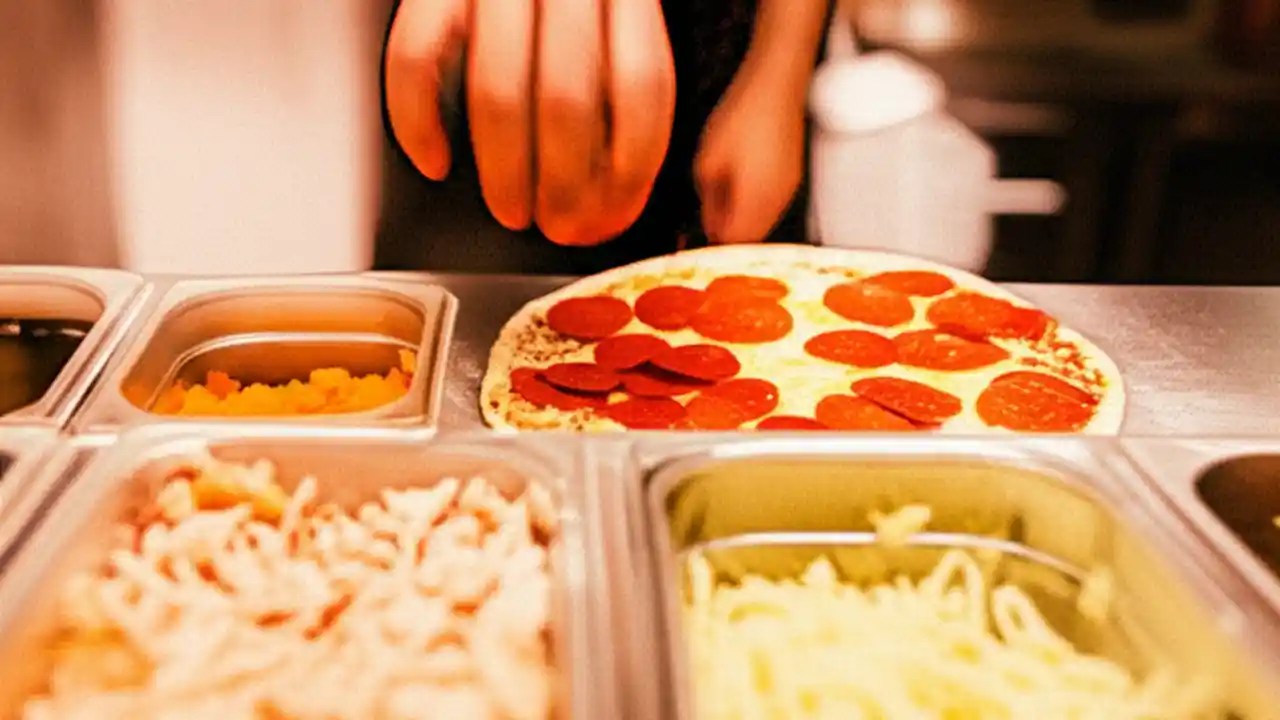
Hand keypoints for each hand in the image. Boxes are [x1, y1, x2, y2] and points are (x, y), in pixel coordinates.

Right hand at [385, 0, 673, 245]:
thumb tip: (613, 208)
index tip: (614, 216)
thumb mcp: (623, 19)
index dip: (630, 167)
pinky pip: (413, 59)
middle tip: (560, 226)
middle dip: (564, 185)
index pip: (641, 86)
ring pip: (496, 92)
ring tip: (512, 210)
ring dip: (504, 172)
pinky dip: (418, 123)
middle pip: (567, 100)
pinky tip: (436, 161)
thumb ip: (627, 92)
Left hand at [695, 67, 805, 244]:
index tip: (695, 231)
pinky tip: (739, 183)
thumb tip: (709, 218)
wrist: (776, 85)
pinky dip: (753, 204)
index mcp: (755, 201)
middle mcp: (777, 201)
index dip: (711, 239)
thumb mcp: (707, 160)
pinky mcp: (792, 175)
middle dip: (727, 231)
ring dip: (741, 218)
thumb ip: (707, 198)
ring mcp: (788, 189)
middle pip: (750, 236)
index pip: (732, 240)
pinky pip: (771, 203)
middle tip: (705, 214)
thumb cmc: (740, 118)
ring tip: (719, 195)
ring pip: (762, 221)